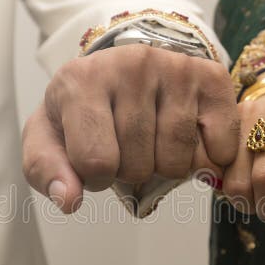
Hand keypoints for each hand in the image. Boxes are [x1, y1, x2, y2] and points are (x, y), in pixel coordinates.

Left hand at [23, 44, 239, 212]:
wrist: (120, 70)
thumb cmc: (82, 112)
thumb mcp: (48, 138)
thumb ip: (46, 172)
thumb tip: (69, 200)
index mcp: (81, 80)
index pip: (96, 162)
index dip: (95, 178)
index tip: (94, 159)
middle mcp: (131, 64)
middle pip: (139, 166)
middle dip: (131, 172)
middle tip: (127, 147)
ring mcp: (175, 68)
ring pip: (177, 162)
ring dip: (165, 167)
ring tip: (152, 141)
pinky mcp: (212, 77)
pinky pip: (218, 148)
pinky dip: (206, 160)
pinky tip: (189, 140)